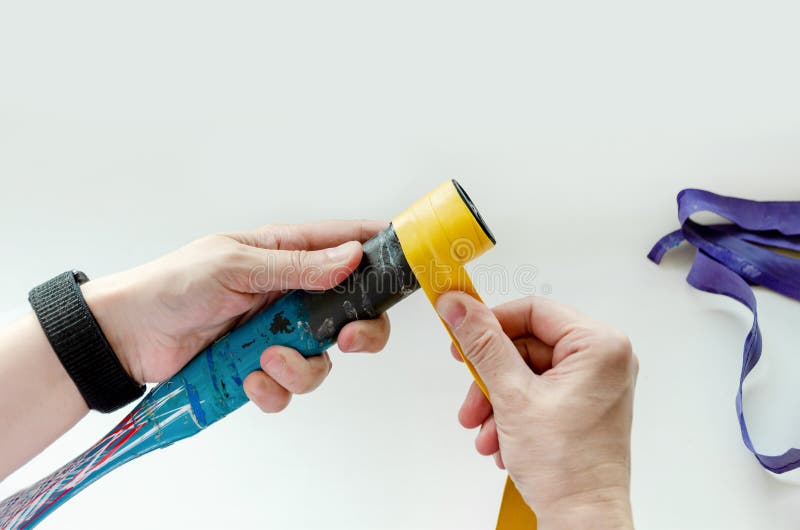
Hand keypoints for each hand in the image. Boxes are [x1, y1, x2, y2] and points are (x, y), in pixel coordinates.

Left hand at [81, 220, 390, 412]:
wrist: (130, 335)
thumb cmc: (175, 284)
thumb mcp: (236, 263)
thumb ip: (297, 266)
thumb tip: (352, 256)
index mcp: (288, 255)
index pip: (347, 246)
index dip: (380, 255)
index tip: (403, 274)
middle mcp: (292, 295)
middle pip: (354, 314)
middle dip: (359, 332)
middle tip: (345, 340)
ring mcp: (278, 333)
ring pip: (322, 359)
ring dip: (300, 367)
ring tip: (264, 359)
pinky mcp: (260, 368)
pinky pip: (287, 388)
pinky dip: (272, 389)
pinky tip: (247, 378)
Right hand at [436, 293, 636, 528]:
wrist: (582, 521)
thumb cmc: (566, 466)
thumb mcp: (511, 395)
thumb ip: (482, 344)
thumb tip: (459, 306)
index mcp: (599, 345)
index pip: (533, 311)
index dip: (492, 322)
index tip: (460, 331)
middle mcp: (604, 360)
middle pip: (527, 346)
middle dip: (491, 377)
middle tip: (470, 398)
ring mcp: (595, 385)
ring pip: (527, 373)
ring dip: (497, 401)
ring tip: (483, 431)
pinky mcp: (585, 405)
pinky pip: (538, 393)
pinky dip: (513, 413)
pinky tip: (500, 441)